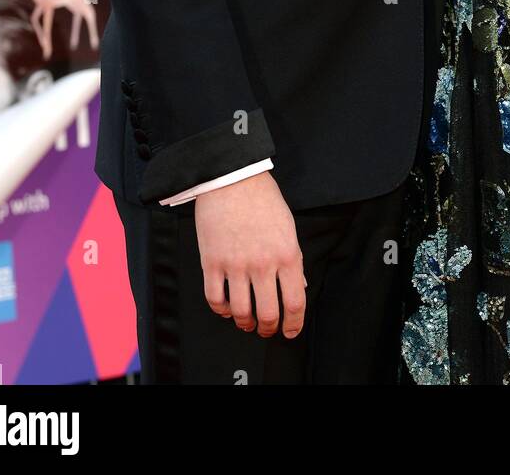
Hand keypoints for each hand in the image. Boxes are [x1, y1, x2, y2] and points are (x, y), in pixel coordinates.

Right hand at [194, 171, 305, 337]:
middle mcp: (262, 264)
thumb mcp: (288, 227)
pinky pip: (215, 299)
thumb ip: (293, 260)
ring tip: (246, 322)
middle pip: (267, 314)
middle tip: (266, 329)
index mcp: (287, 254)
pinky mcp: (212, 262)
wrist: (232, 178)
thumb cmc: (263, 199)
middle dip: (268, 328)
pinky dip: (221, 310)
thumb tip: (297, 288)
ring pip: (241, 312)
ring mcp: (235, 265)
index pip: (294, 302)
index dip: (293, 324)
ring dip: (245, 323)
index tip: (290, 331)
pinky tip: (227, 308)